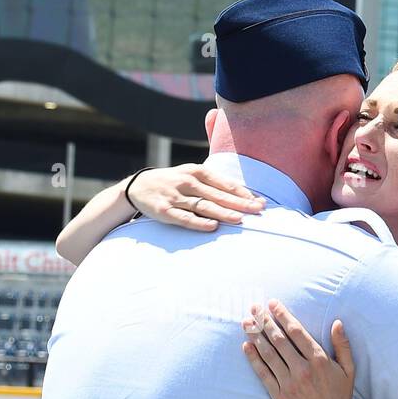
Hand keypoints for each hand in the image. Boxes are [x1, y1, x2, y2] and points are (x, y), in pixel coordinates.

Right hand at [126, 163, 265, 228]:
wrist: (138, 186)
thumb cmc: (173, 182)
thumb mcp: (191, 175)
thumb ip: (213, 183)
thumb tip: (241, 195)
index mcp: (196, 172)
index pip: (224, 184)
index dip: (242, 193)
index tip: (259, 201)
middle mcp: (187, 183)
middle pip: (218, 195)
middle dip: (239, 203)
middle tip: (257, 210)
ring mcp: (176, 197)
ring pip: (204, 206)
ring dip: (222, 213)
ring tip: (239, 219)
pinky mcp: (165, 210)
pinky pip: (184, 218)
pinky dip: (199, 222)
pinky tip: (212, 226)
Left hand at [241, 299, 354, 398]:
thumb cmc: (340, 394)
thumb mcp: (348, 369)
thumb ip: (342, 345)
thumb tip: (337, 322)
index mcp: (319, 360)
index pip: (297, 332)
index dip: (283, 315)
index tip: (272, 303)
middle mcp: (303, 370)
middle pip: (279, 340)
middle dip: (264, 321)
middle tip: (254, 307)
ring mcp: (289, 384)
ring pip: (268, 354)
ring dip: (255, 336)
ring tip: (246, 322)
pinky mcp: (280, 396)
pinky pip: (263, 374)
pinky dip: (253, 359)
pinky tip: (246, 346)